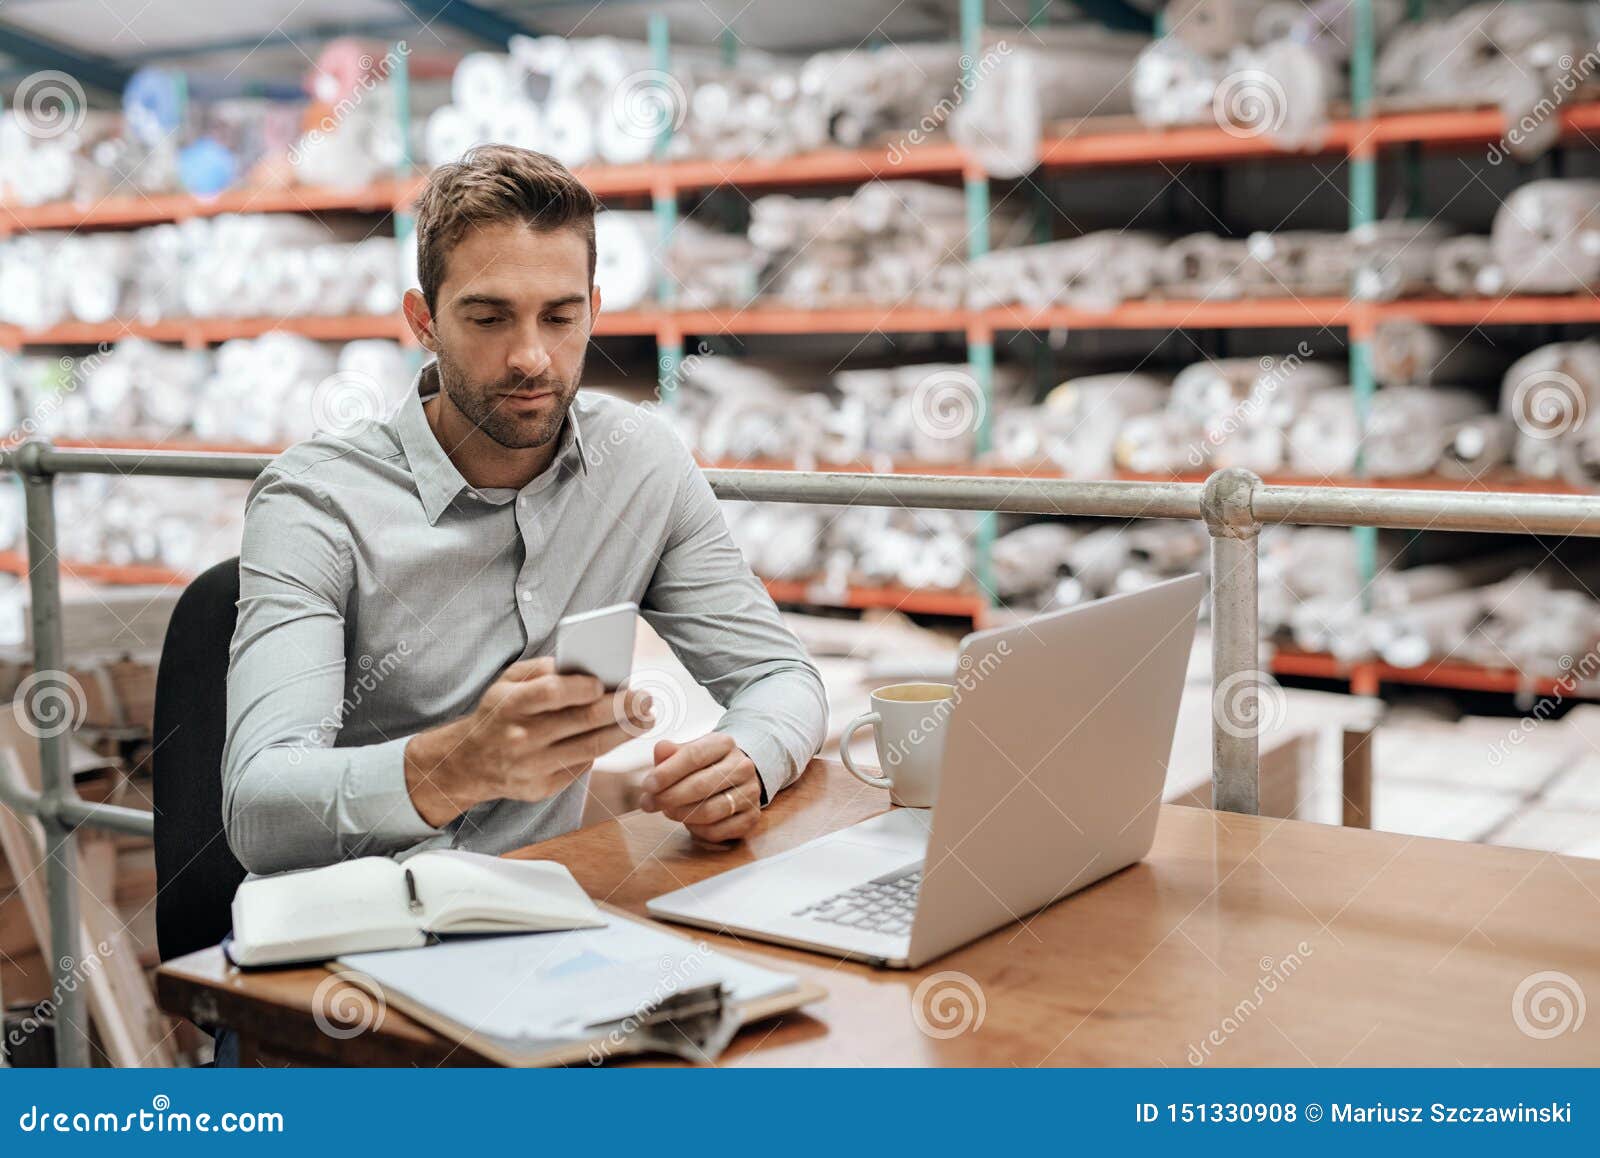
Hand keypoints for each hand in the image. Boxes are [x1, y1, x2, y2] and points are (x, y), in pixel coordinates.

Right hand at [404, 656, 652, 826]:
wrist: (468, 763)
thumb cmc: (498, 713)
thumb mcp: (506, 683)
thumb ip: (541, 670)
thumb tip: (584, 666)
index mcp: (509, 706)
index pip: (551, 694)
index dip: (582, 687)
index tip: (606, 681)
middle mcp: (520, 739)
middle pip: (580, 721)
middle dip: (620, 708)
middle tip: (646, 698)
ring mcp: (531, 767)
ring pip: (590, 748)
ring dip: (624, 732)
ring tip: (646, 719)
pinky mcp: (541, 788)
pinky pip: (581, 766)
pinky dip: (603, 749)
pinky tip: (619, 736)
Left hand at [639, 733, 760, 841]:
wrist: (736, 776)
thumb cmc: (704, 765)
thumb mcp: (688, 751)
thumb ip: (670, 752)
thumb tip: (660, 750)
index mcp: (725, 743)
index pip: (694, 756)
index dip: (667, 773)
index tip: (647, 785)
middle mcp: (742, 766)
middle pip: (700, 786)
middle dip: (668, 797)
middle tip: (649, 803)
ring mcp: (750, 793)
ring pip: (709, 811)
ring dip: (680, 814)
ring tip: (666, 811)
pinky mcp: (751, 817)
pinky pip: (717, 831)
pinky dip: (696, 830)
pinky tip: (687, 821)